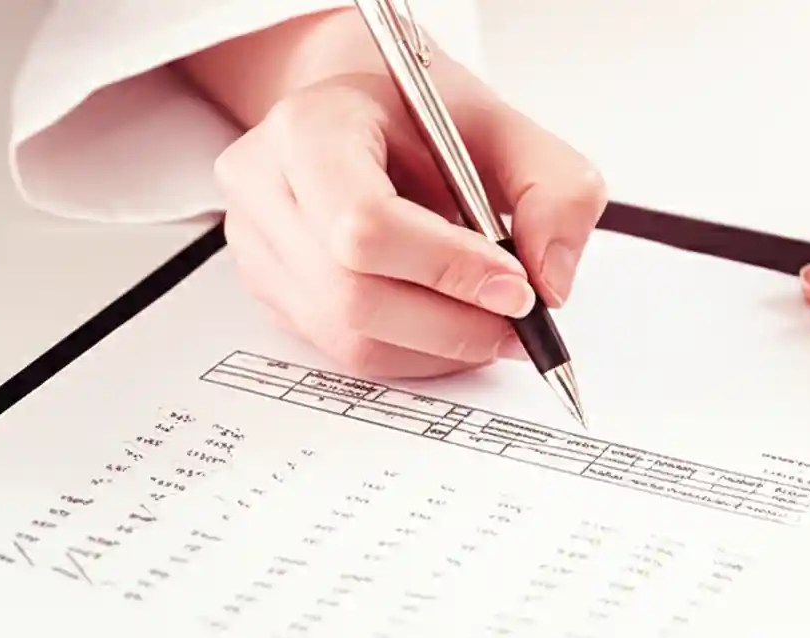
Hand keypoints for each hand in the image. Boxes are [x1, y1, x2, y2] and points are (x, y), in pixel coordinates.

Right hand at [184, 12, 605, 378]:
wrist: (365, 112)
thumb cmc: (423, 119)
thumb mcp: (507, 128)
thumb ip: (554, 192)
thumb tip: (551, 284)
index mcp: (311, 127)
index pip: (364, 223)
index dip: (447, 268)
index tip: (517, 287)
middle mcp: (265, 187)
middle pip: (352, 295)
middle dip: (453, 323)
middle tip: (519, 323)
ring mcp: (255, 245)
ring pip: (348, 336)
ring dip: (438, 347)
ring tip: (492, 325)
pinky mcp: (269, 291)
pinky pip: (344, 351)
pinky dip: (413, 353)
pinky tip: (449, 325)